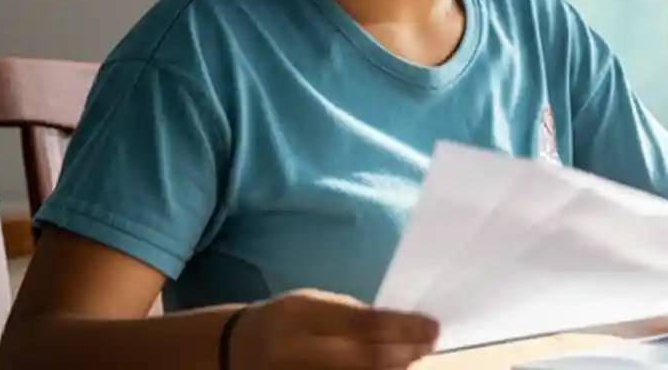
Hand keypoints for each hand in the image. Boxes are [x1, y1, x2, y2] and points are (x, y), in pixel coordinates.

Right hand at [228, 289, 439, 368]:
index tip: (434, 325)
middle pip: (368, 361)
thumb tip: (403, 327)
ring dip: (395, 368)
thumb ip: (355, 315)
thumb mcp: (313, 304)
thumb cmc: (284, 322)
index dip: (404, 328)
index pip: (363, 325)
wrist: (233, 355)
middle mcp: (301, 355)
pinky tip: (391, 367)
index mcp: (302, 319)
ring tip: (413, 355)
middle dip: (406, 353)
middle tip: (430, 343)